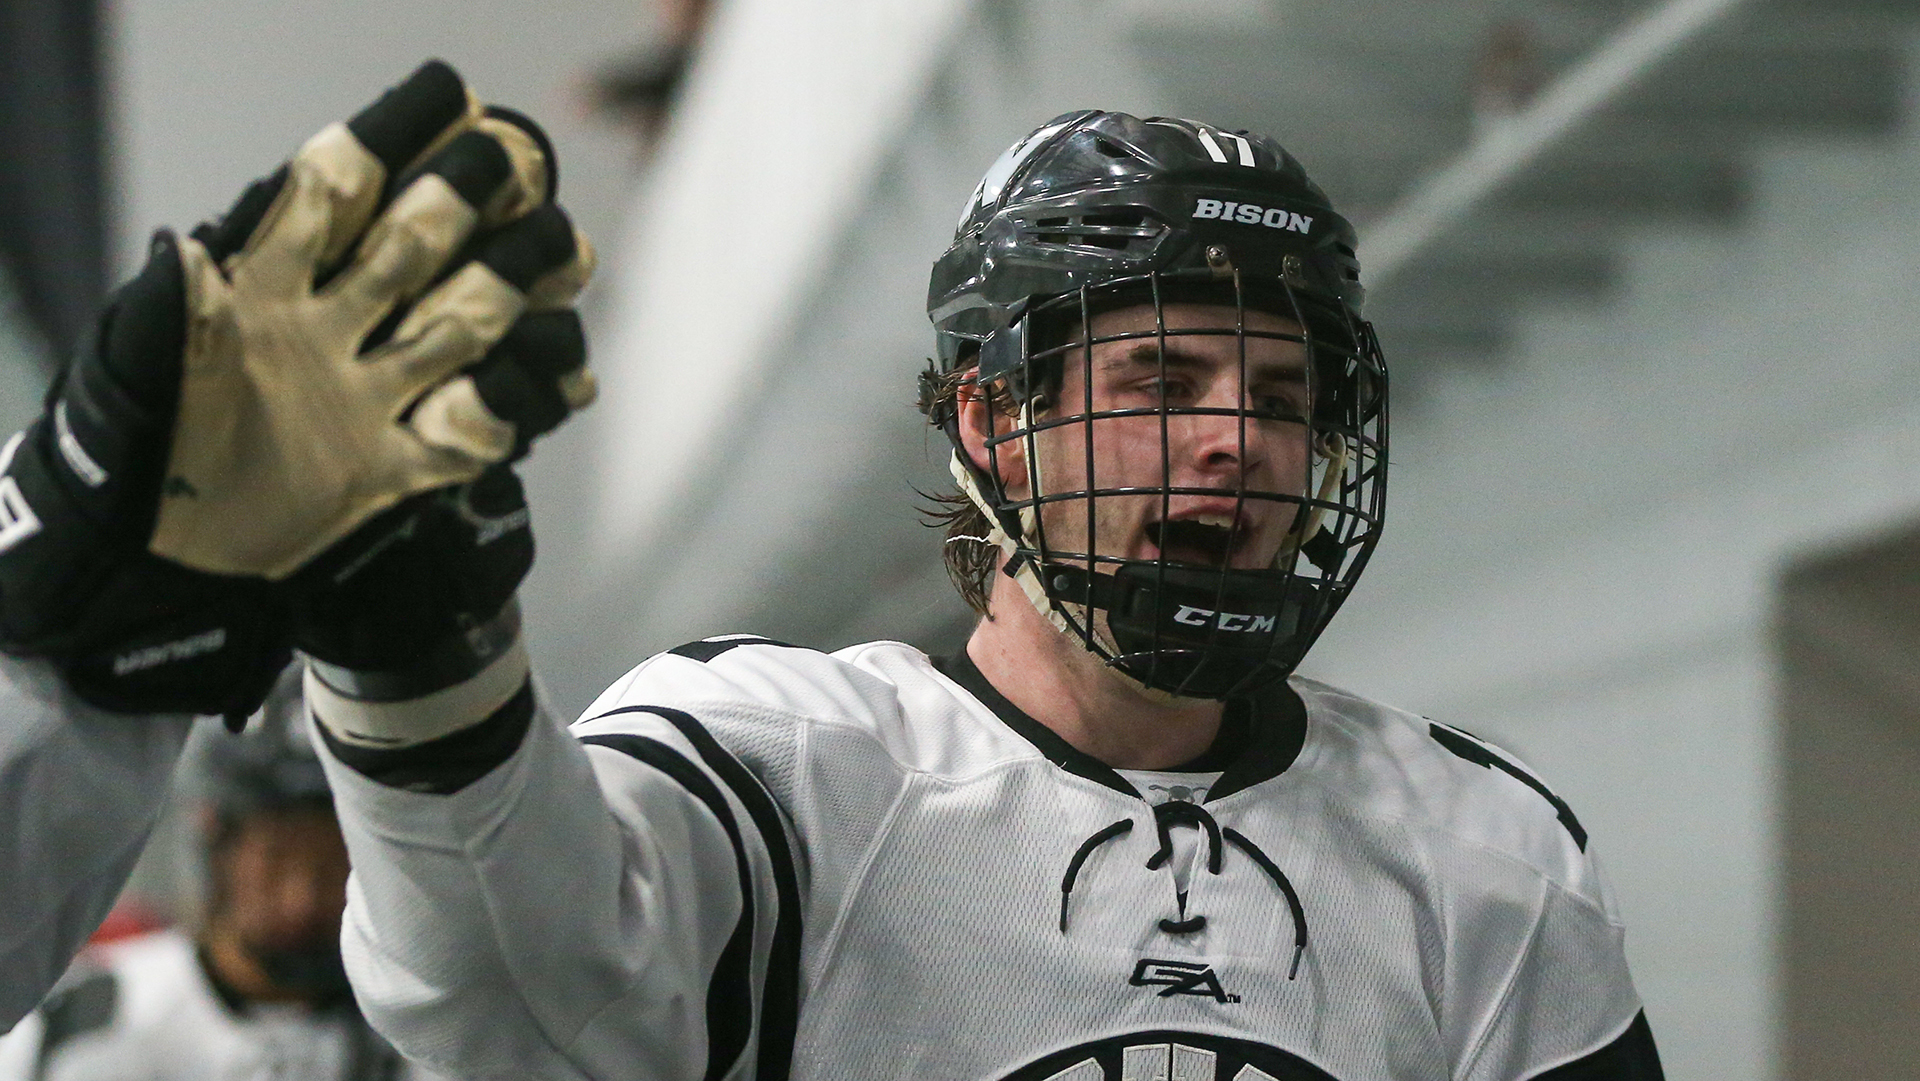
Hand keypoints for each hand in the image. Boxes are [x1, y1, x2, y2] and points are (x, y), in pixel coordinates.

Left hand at [0, 61, 590, 719]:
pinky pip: (475, 430)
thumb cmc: (140, 447)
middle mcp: (336, 326)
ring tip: (559, 253)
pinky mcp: (402, 462)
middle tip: (513, 167)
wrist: (165, 555)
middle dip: (468, 203)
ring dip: (511, 288)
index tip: (447, 99)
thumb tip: (188, 253)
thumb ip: (170, 313)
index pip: (335, 196)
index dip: (387, 142)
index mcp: (268, 285)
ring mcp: (377, 391)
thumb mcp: (137, 373)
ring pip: (463, 325)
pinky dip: (519, 406)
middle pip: (417, 248)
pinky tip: (558, 383)